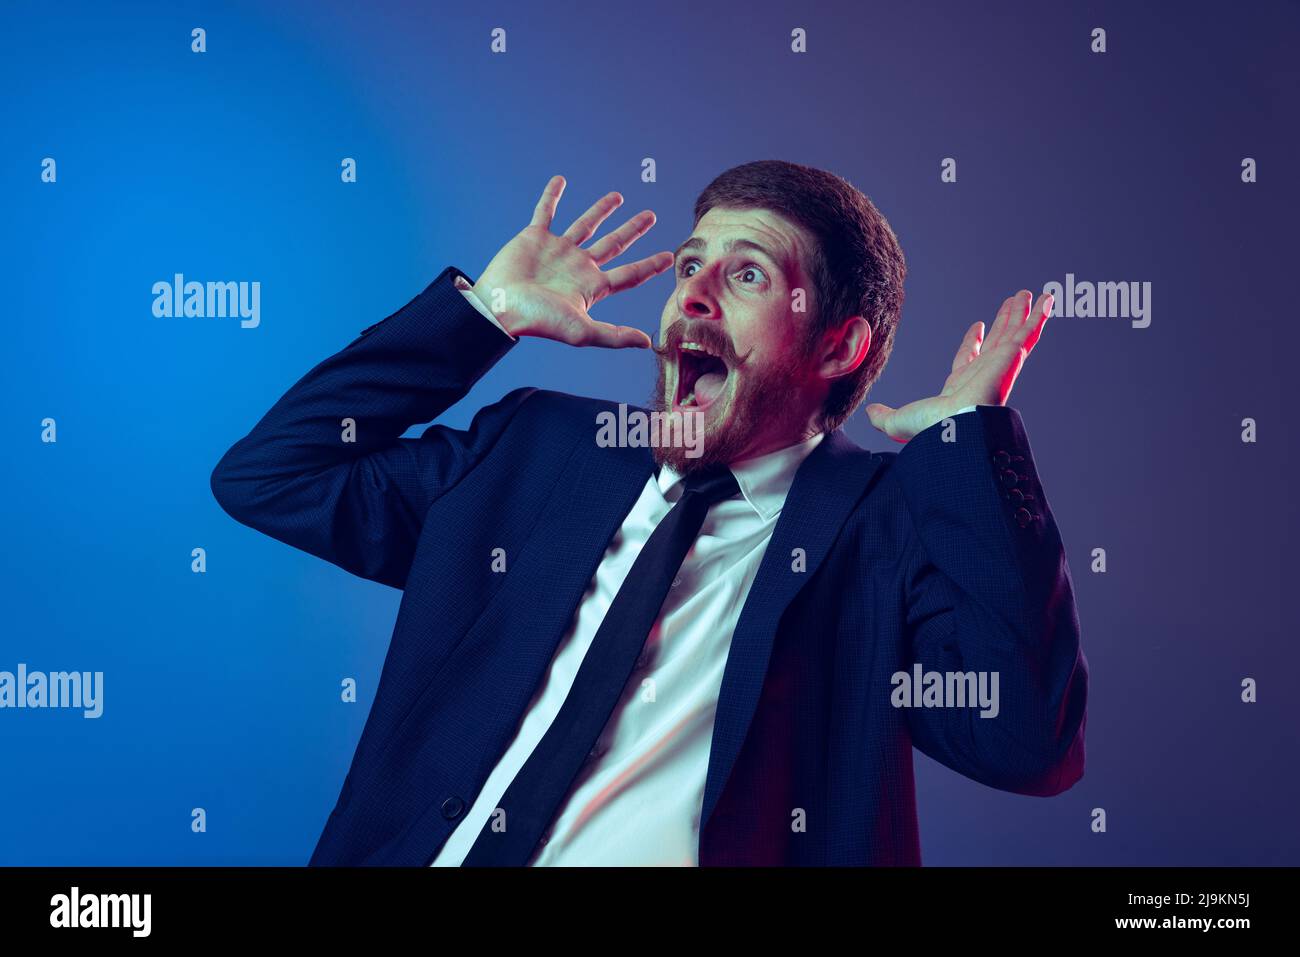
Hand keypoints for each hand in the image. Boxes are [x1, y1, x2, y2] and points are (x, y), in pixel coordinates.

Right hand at [471, 175, 673, 347]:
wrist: (500, 307)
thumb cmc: (539, 321)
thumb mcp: (582, 331)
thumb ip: (615, 335)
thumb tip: (648, 343)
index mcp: (592, 286)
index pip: (630, 274)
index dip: (650, 265)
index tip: (668, 256)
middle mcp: (578, 266)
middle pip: (614, 244)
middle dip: (632, 230)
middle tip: (650, 215)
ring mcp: (558, 250)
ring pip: (586, 224)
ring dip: (601, 210)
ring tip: (618, 196)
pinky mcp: (535, 237)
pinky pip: (546, 211)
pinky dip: (552, 196)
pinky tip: (560, 181)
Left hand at [865, 289, 1052, 441]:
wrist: (955, 427)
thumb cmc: (930, 429)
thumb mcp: (899, 421)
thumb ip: (884, 417)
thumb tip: (869, 413)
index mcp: (962, 384)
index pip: (970, 357)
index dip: (973, 341)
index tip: (978, 326)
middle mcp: (985, 373)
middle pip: (998, 340)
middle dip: (1005, 322)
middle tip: (1013, 303)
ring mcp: (1001, 364)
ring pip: (1015, 333)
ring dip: (1022, 314)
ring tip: (1029, 294)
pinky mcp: (1012, 356)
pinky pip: (1029, 332)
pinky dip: (1040, 316)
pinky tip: (1048, 299)